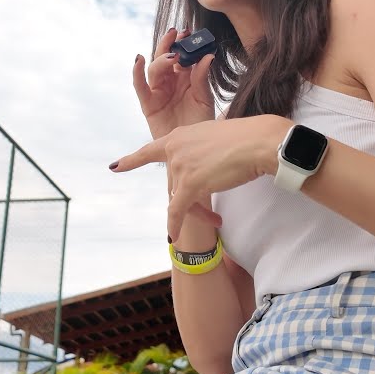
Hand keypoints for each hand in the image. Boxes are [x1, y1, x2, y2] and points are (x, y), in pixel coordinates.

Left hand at [111, 116, 289, 240]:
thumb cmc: (248, 138)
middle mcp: (175, 148)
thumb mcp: (216, 138)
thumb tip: (205, 163)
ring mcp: (180, 165)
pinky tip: (174, 238)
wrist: (258, 142)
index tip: (116, 166)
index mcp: (180, 136)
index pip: (151, 151)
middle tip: (211, 215)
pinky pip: (177, 210)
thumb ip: (203, 150)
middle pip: (174, 184)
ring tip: (215, 221)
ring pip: (180, 198)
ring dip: (197, 213)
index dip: (132, 160)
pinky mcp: (189, 183)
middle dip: (190, 200)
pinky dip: (176, 224)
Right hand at [132, 28, 215, 139]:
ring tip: (172, 55)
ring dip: (160, 58)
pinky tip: (139, 59)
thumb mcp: (205, 100)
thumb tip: (208, 56)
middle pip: (166, 57)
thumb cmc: (200, 125)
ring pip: (155, 68)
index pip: (184, 55)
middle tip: (178, 33)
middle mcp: (171, 81)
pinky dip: (137, 72)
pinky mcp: (148, 104)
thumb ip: (203, 79)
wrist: (192, 150)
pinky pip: (140, 86)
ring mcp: (158, 91)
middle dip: (170, 44)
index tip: (190, 31)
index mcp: (187, 77)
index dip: (185, 43)